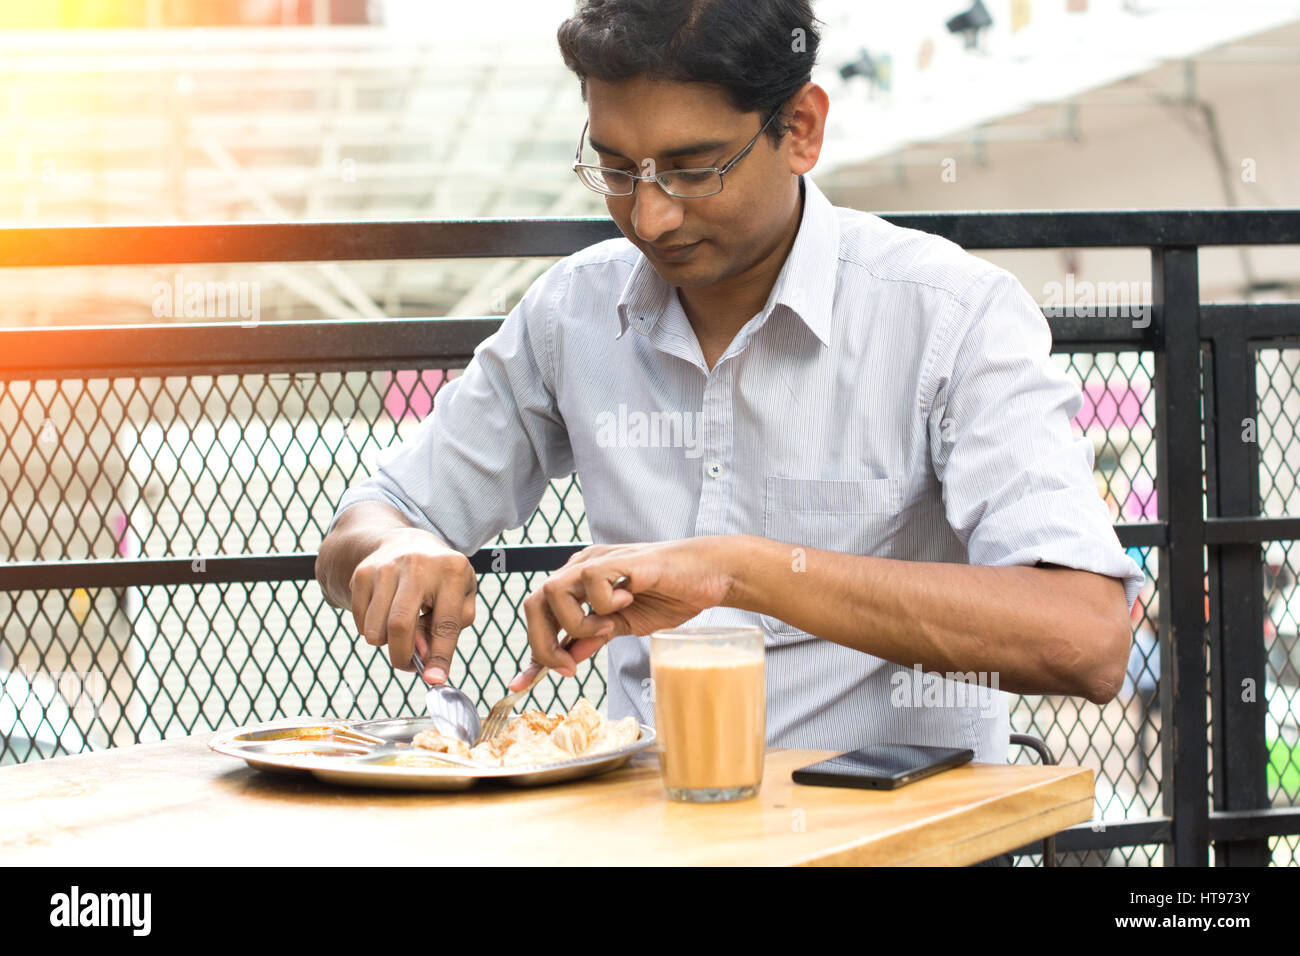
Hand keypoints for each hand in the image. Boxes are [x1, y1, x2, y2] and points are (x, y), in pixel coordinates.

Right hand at [348, 527, 475, 683]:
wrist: (407, 543)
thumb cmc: (441, 580)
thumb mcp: (460, 598)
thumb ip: (450, 630)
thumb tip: (424, 658)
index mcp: (452, 570)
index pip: (445, 623)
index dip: (440, 656)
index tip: (434, 680)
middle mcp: (417, 565)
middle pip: (400, 625)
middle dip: (402, 656)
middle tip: (407, 664)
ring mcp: (386, 567)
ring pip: (375, 629)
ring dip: (386, 644)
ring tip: (401, 631)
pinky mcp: (362, 573)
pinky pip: (360, 621)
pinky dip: (371, 630)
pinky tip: (386, 614)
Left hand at [509, 538, 734, 690]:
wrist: (709, 575)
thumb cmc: (673, 593)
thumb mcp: (626, 624)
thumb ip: (596, 636)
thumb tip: (570, 656)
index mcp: (581, 582)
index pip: (540, 614)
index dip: (531, 651)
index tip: (522, 684)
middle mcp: (582, 567)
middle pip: (534, 602)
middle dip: (543, 643)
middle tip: (570, 666)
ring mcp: (597, 561)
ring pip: (553, 592)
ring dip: (576, 623)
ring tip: (608, 627)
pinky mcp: (617, 559)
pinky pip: (589, 583)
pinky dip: (604, 603)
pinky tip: (629, 599)